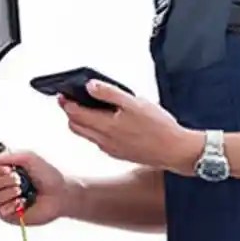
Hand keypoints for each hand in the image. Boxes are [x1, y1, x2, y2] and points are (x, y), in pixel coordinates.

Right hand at [0, 148, 77, 224]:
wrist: (60, 193)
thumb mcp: (29, 158)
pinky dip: (12, 205)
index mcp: (5, 173)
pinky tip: (22, 202)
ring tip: (21, 192)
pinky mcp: (10, 215)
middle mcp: (3, 187)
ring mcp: (5, 201)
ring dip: (8, 193)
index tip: (9, 169)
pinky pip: (0, 211)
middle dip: (2, 182)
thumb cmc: (49, 177)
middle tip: (18, 181)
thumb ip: (9, 156)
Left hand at [61, 79, 202, 173]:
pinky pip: (99, 141)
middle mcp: (103, 141)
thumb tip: (90, 86)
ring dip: (81, 122)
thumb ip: (109, 93)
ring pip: (86, 134)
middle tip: (70, 100)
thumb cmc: (159, 127)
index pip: (75, 114)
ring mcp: (110, 149)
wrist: (175, 151)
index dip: (66, 103)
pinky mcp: (118, 153)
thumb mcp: (134, 103)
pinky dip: (94, 130)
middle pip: (76, 126)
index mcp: (105, 126)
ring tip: (87, 108)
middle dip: (70, 112)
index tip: (63, 94)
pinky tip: (106, 122)